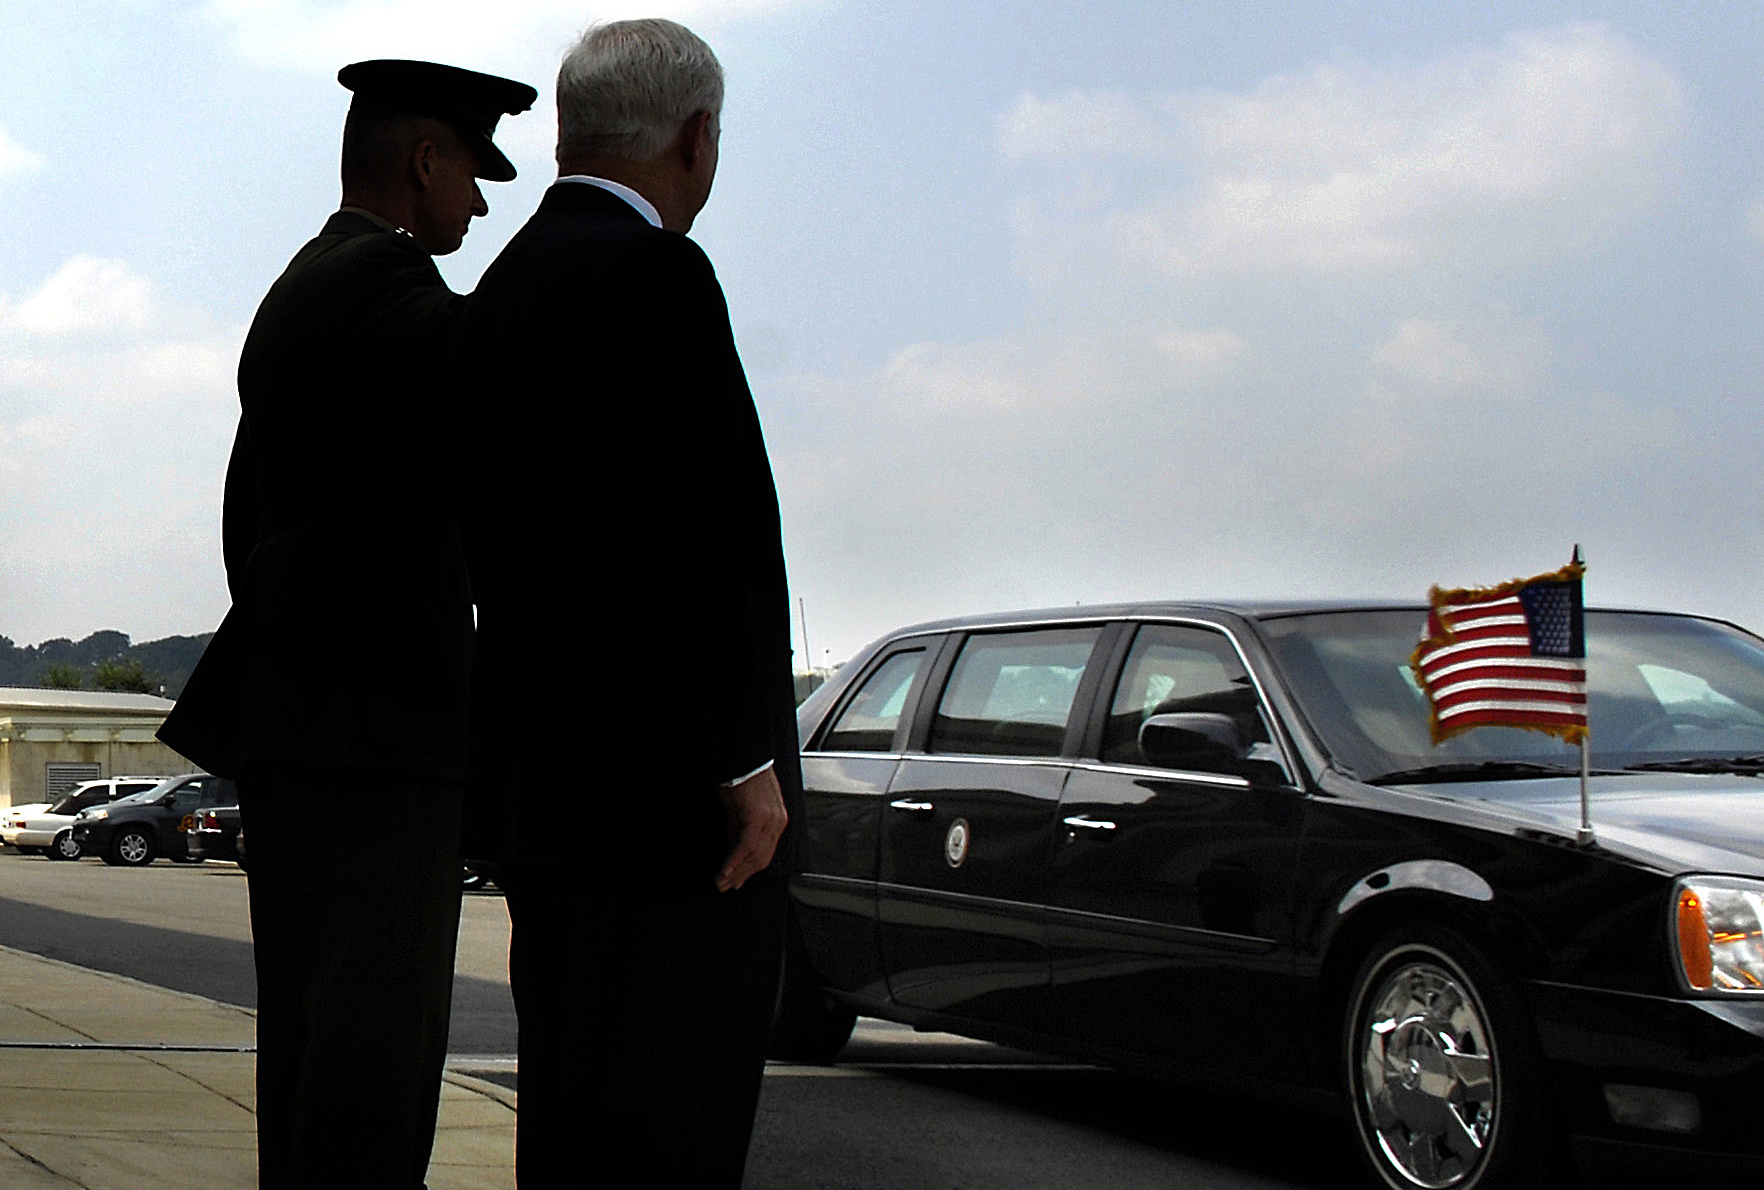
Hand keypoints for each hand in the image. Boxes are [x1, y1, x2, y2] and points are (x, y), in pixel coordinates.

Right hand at [715, 766, 787, 891]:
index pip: (765, 854)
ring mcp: (771, 820)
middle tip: (725, 886)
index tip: (736, 881)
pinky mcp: (759, 817)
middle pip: (762, 859)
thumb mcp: (740, 812)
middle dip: (741, 876)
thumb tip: (735, 852)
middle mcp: (778, 822)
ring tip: (722, 881)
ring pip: (756, 856)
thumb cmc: (742, 780)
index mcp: (777, 821)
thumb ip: (739, 832)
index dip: (749, 871)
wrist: (743, 760)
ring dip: (736, 872)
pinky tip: (725, 870)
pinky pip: (748, 846)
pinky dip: (735, 860)